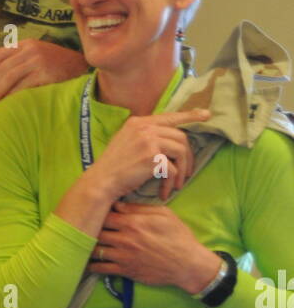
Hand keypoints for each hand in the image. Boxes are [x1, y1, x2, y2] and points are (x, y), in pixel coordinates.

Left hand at [0, 42, 87, 106]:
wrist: (84, 70)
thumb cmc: (60, 68)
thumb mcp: (40, 57)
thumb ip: (22, 62)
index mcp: (27, 44)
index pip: (1, 53)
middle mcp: (31, 49)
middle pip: (3, 68)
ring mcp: (38, 61)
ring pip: (9, 78)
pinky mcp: (45, 74)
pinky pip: (22, 87)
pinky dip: (13, 97)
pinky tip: (11, 105)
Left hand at [89, 202, 221, 292]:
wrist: (187, 264)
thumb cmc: (178, 236)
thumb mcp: (163, 214)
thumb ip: (138, 209)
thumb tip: (117, 204)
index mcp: (132, 223)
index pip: (104, 215)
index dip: (97, 213)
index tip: (95, 212)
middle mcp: (124, 239)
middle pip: (96, 232)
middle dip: (90, 229)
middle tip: (86, 227)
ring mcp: (122, 256)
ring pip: (94, 250)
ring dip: (88, 247)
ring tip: (83, 243)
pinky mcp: (124, 271)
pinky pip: (100, 269)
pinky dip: (91, 265)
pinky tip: (87, 262)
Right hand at [90, 109, 210, 203]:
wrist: (101, 182)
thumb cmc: (112, 168)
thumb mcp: (125, 142)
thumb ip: (143, 136)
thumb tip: (165, 138)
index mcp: (138, 122)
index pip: (170, 116)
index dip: (190, 115)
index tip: (206, 115)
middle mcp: (145, 128)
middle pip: (180, 136)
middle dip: (188, 156)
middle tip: (187, 172)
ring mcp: (149, 141)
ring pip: (180, 151)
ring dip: (182, 170)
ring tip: (177, 184)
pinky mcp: (152, 157)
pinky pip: (172, 169)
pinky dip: (171, 182)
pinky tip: (164, 192)